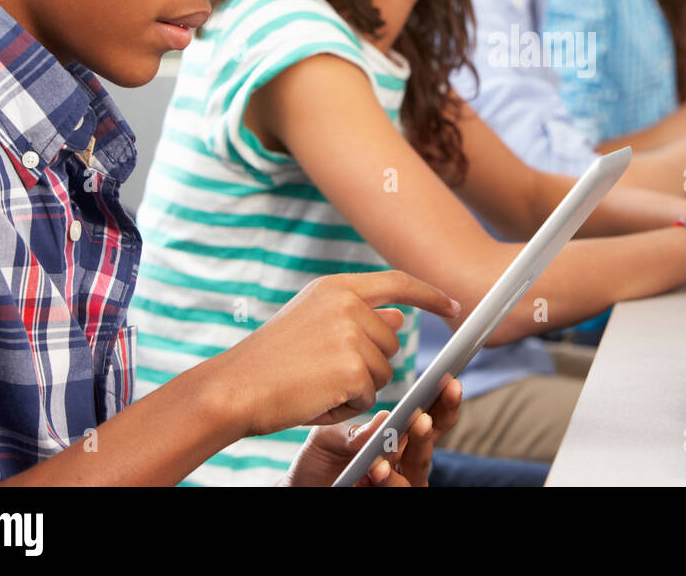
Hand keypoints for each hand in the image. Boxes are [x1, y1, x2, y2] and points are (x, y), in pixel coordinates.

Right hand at [212, 270, 460, 437]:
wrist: (233, 387)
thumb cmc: (269, 360)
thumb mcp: (313, 322)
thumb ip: (357, 316)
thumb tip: (400, 318)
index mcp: (337, 286)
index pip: (398, 282)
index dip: (429, 294)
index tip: (452, 305)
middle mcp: (348, 304)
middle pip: (391, 343)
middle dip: (368, 364)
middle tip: (322, 370)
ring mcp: (352, 334)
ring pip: (384, 372)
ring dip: (358, 385)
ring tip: (316, 381)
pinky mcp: (353, 369)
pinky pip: (370, 395)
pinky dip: (347, 404)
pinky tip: (316, 396)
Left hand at [282, 379, 461, 486]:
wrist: (300, 489)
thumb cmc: (319, 460)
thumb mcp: (327, 437)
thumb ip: (351, 432)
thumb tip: (385, 419)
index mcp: (396, 436)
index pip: (427, 416)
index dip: (441, 401)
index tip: (448, 382)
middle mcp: (403, 460)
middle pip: (430, 442)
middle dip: (434, 427)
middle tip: (424, 417)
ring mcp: (398, 482)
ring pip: (418, 470)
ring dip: (411, 456)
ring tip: (394, 445)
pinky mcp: (389, 498)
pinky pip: (401, 490)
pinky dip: (391, 480)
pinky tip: (378, 469)